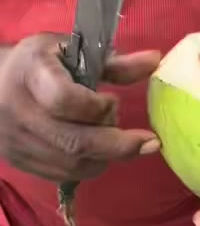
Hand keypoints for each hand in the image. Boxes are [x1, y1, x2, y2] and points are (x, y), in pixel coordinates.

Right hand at [0, 34, 160, 182]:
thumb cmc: (36, 62)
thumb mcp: (70, 51)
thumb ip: (113, 63)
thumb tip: (155, 60)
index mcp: (31, 75)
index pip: (64, 100)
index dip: (97, 106)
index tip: (114, 101)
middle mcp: (21, 113)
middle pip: (73, 141)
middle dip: (118, 145)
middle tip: (150, 142)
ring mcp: (18, 143)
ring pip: (70, 164)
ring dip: (106, 157)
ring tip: (122, 142)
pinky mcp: (20, 162)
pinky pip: (61, 175)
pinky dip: (89, 166)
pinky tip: (102, 153)